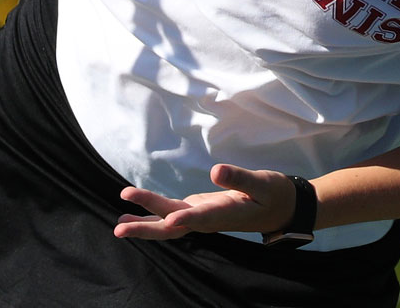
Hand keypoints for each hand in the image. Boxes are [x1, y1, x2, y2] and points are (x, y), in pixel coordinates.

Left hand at [112, 164, 296, 240]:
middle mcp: (209, 221)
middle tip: (120, 229)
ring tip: (118, 226)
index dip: (186, 219)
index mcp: (226, 214)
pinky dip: (151, 217)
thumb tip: (216, 170)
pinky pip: (171, 217)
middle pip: (173, 228)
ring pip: (169, 225)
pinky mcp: (198, 211)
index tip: (170, 220)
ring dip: (143, 226)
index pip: (202, 218)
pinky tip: (131, 218)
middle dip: (147, 229)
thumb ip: (240, 178)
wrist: (281, 209)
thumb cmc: (274, 194)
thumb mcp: (263, 183)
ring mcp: (201, 217)